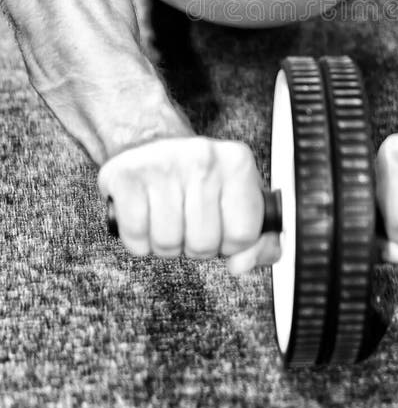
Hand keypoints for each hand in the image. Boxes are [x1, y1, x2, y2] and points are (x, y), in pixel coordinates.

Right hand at [97, 136, 279, 274]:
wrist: (151, 141)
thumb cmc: (199, 178)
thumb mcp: (239, 200)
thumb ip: (258, 241)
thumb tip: (241, 265)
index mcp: (237, 162)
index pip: (243, 235)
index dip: (230, 244)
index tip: (222, 228)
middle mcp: (203, 157)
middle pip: (203, 244)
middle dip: (195, 246)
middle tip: (189, 222)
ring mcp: (164, 164)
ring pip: (167, 244)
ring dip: (165, 244)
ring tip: (167, 217)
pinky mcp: (128, 175)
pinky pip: (136, 237)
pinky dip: (138, 239)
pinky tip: (145, 215)